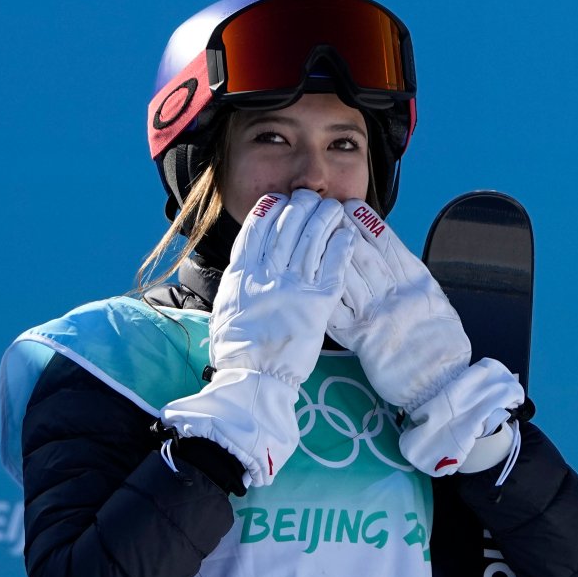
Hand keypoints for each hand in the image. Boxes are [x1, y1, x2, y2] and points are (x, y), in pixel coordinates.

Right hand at [161, 190, 354, 486]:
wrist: (254, 377)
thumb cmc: (239, 348)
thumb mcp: (229, 306)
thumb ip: (241, 281)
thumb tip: (249, 261)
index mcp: (242, 273)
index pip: (257, 229)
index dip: (271, 210)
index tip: (280, 199)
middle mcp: (267, 273)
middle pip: (287, 226)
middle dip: (301, 206)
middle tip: (311, 198)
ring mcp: (293, 286)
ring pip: (312, 239)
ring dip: (325, 219)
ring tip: (334, 209)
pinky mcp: (317, 302)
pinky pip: (333, 266)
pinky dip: (341, 246)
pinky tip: (348, 234)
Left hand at [328, 200, 522, 476]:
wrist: (443, 383)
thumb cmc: (441, 344)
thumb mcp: (435, 301)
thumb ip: (412, 277)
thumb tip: (388, 252)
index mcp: (418, 283)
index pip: (389, 244)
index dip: (368, 224)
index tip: (352, 207)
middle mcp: (396, 295)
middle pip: (363, 255)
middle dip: (341, 231)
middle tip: (321, 211)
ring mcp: (377, 317)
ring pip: (347, 277)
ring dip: (327, 255)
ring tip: (311, 236)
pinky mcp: (362, 340)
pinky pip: (337, 312)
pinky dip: (324, 292)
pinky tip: (309, 277)